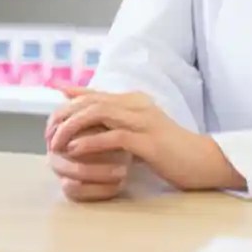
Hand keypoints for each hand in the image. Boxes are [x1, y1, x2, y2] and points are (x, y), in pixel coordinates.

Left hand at [47, 86, 245, 191]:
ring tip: (55, 141)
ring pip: (98, 114)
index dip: (73, 91)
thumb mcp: (142, 132)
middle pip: (91, 101)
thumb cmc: (172, 151)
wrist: (203, 161)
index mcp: (135, 100)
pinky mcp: (148, 141)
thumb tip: (95, 122)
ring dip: (72, 127)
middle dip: (65, 114)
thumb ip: (119, 124)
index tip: (53, 90)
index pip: (97, 92)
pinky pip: (112, 136)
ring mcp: (143, 121)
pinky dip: (90, 142)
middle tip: (48, 132)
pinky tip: (75, 150)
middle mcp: (137, 104)